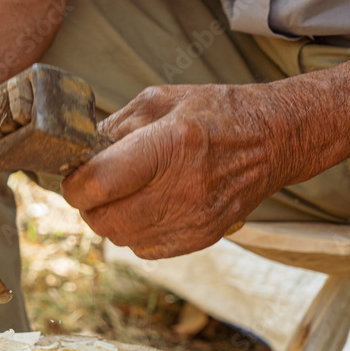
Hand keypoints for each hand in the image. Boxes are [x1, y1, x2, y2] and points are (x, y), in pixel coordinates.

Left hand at [62, 83, 294, 258]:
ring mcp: (194, 218)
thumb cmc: (214, 114)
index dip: (75, 184)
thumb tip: (76, 153)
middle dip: (88, 204)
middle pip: (103, 219)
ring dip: (110, 218)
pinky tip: (148, 206)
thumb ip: (113, 127)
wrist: (274, 139)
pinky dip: (135, 231)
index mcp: (171, 144)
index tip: (75, 174)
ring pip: (119, 238)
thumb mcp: (160, 101)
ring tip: (124, 193)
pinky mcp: (201, 238)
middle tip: (95, 185)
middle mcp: (184, 187)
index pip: (98, 184)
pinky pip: (143, 249)